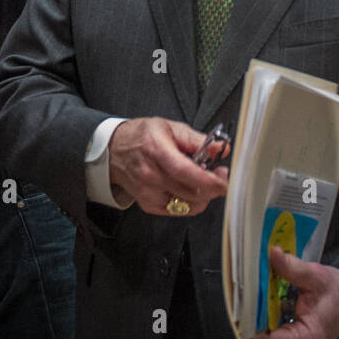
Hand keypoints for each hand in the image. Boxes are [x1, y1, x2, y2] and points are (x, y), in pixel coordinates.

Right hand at [107, 117, 227, 215]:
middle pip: (190, 192)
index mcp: (156, 151)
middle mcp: (150, 175)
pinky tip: (189, 187)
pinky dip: (191, 201)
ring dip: (204, 195)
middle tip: (220, 174)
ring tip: (205, 179)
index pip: (185, 172)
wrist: (114, 150)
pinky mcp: (149, 205)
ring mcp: (148, 193)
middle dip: (213, 187)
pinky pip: (179, 210)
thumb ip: (197, 139)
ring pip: (188, 205)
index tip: (223, 179)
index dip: (208, 179)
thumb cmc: (141, 137)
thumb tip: (220, 148)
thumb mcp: (170, 127)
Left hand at [246, 247, 338, 338]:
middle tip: (259, 303)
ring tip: (270, 311)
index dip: (252, 326)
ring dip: (264, 331)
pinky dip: (272, 337)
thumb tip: (273, 254)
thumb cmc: (336, 291)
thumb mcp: (315, 275)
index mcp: (308, 338)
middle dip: (258, 325)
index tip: (247, 308)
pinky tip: (277, 320)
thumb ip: (292, 267)